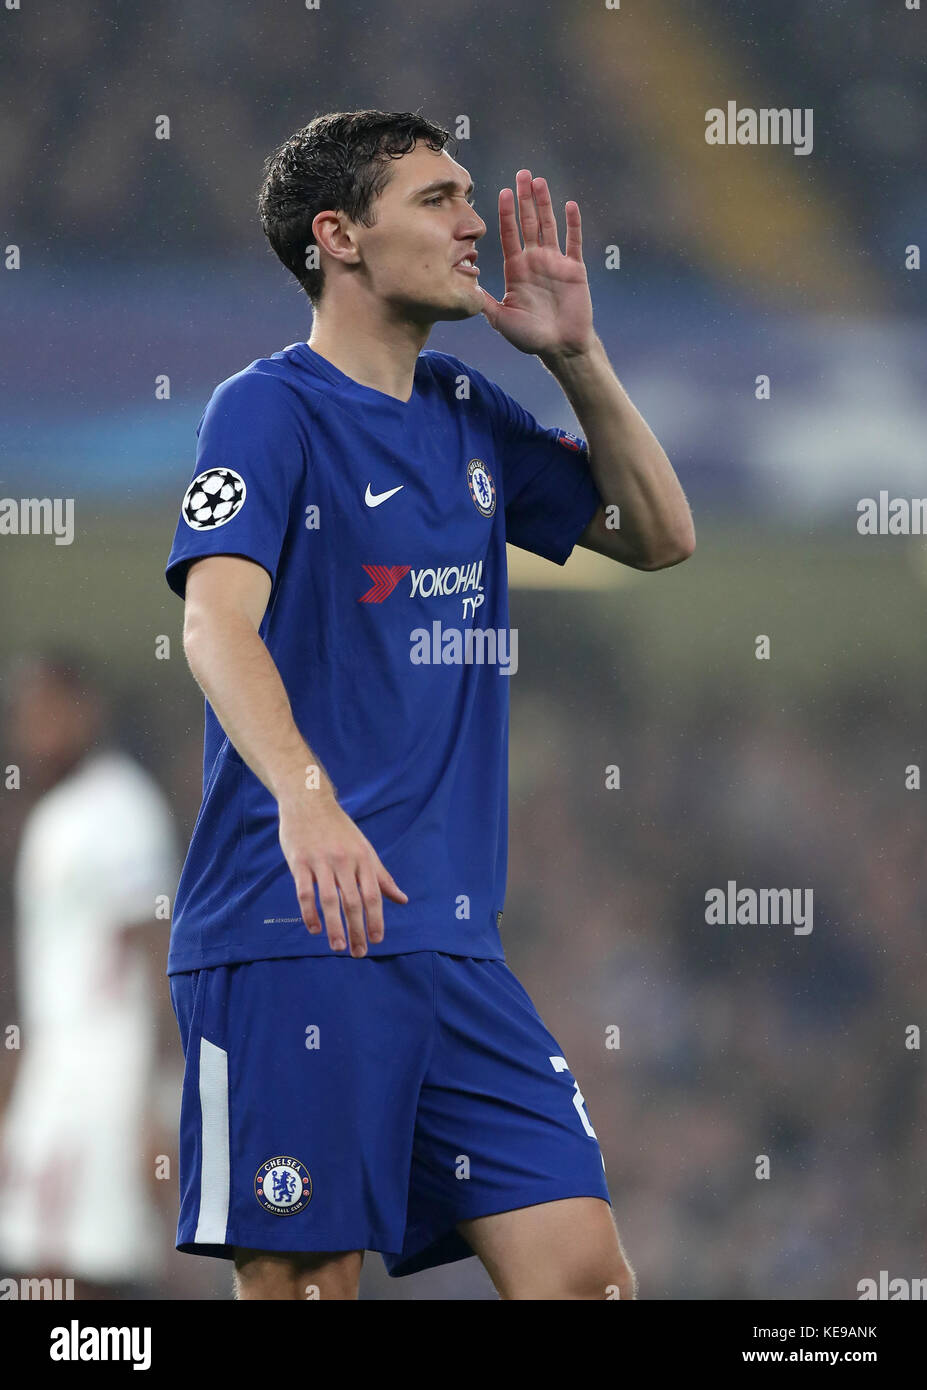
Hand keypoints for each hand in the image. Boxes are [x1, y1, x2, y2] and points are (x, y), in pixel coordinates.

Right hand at [278, 792, 407, 956]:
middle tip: (358, 952)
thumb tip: (402, 899)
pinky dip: (309, 913)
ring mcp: (321, 862)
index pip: (373, 895)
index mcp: (363, 858)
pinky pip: (304, 892)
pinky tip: (314, 929)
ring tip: (338, 947)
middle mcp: (344, 861)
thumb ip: (381, 877)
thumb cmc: (339, 829)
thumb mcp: (365, 849)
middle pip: (353, 901)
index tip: (377, 940)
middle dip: (357, 929)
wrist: (309, 802)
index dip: (375, 919)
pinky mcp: (299, 862)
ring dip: (334, 927)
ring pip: (329, 900)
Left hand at [480, 169, 594, 360]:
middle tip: (521, 174)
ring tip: (539, 181)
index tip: (501, 192)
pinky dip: (573, 224)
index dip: (506, 214)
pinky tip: (569, 205)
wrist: (561, 348)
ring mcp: (555, 263)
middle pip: (528, 223)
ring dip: (545, 203)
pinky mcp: (574, 269)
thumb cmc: (530, 337)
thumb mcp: (500, 319)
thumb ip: (484, 301)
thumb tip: (464, 285)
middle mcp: (534, 261)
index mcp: (516, 269)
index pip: (509, 235)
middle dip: (524, 199)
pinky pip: (574, 242)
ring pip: (549, 226)